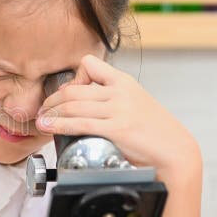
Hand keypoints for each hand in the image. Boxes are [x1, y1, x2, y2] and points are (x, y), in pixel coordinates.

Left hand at [35, 54, 198, 172]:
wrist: (176, 152)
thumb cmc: (154, 132)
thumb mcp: (135, 103)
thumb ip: (112, 98)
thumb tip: (84, 103)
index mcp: (124, 81)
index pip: (89, 64)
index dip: (72, 78)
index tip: (65, 94)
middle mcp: (120, 91)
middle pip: (73, 89)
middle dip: (52, 101)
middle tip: (43, 110)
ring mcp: (119, 109)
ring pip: (72, 105)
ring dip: (50, 114)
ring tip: (40, 121)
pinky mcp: (117, 128)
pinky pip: (79, 123)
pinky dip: (59, 125)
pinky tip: (49, 128)